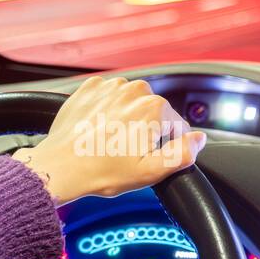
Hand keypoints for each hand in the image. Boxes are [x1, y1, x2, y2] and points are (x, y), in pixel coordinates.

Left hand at [13, 76, 206, 204]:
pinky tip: (98, 129)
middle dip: (146, 130)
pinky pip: (109, 97)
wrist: (60, 166)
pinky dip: (107, 110)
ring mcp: (110, 86)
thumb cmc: (103, 171)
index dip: (165, 145)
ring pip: (131, 103)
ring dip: (126, 118)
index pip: (176, 126)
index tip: (145, 157)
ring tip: (110, 141)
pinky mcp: (90, 88)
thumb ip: (182, 154)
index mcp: (155, 108)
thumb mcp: (150, 172)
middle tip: (126, 152)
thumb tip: (199, 139)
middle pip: (154, 112)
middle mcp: (135, 90)